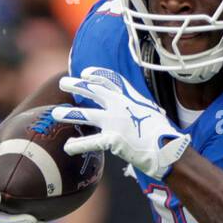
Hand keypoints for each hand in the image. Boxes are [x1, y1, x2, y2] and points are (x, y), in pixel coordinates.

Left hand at [53, 67, 189, 180]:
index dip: (95, 75)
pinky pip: (90, 142)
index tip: (84, 73)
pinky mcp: (112, 139)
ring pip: (85, 115)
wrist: (167, 149)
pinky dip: (78, 145)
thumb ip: (141, 110)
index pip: (109, 80)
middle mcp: (119, 106)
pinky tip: (67, 147)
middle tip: (62, 82)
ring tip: (55, 113)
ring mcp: (114, 122)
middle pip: (92, 91)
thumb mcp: (153, 113)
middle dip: (76, 85)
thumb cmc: (163, 134)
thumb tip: (144, 110)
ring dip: (69, 114)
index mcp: (130, 98)